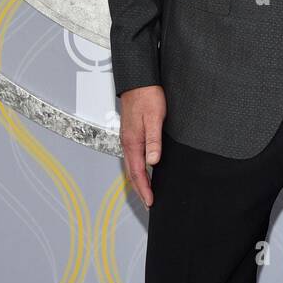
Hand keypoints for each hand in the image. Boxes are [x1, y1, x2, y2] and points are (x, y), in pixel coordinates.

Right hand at [120, 85, 165, 207]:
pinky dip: (137, 167)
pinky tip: (144, 168)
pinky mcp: (131, 132)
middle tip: (148, 202)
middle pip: (132, 172)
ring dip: (138, 179)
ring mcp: (128, 137)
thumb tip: (153, 162)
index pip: (137, 172)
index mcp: (132, 141)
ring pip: (131, 164)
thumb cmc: (147, 96)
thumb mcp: (155, 118)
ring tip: (146, 190)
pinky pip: (133, 156)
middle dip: (140, 189)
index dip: (144, 188)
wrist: (139, 80)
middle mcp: (128, 142)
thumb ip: (154, 140)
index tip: (150, 201)